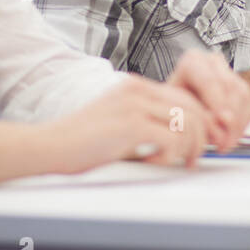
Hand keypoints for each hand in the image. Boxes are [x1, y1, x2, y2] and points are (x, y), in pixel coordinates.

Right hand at [43, 74, 210, 173]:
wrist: (48, 147)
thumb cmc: (80, 143)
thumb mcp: (119, 124)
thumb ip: (146, 123)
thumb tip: (179, 140)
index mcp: (135, 86)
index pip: (183, 97)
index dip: (199, 122)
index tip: (199, 143)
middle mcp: (137, 90)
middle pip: (191, 106)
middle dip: (201, 135)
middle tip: (193, 158)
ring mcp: (134, 105)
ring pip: (186, 121)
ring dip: (189, 146)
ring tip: (178, 163)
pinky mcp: (130, 125)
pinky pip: (170, 138)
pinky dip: (171, 155)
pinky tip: (154, 163)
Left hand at [165, 50, 249, 150]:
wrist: (178, 108)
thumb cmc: (172, 109)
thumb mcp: (178, 112)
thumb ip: (198, 118)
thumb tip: (222, 128)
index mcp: (192, 62)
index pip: (209, 81)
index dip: (217, 103)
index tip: (221, 124)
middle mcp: (212, 62)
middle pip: (229, 87)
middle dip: (230, 119)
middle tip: (224, 144)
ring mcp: (228, 71)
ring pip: (243, 95)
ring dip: (239, 124)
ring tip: (227, 145)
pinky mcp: (240, 84)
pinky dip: (245, 122)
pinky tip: (235, 137)